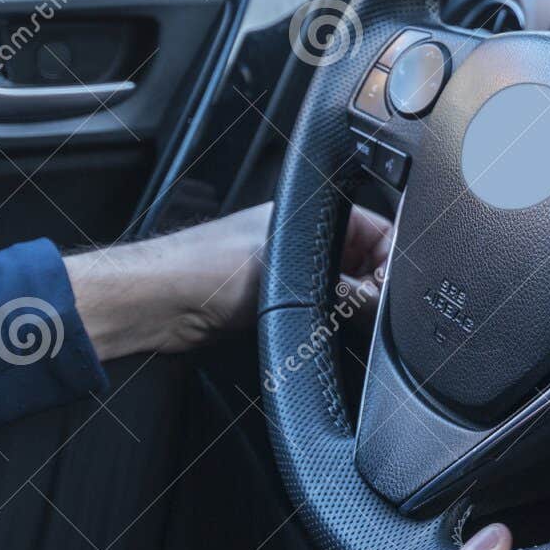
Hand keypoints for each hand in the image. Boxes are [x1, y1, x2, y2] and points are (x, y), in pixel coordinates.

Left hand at [65, 203, 392, 360]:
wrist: (156, 304)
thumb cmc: (203, 269)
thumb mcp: (286, 272)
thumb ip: (341, 286)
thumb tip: (380, 300)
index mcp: (313, 216)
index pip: (379, 233)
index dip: (392, 261)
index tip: (393, 290)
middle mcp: (308, 243)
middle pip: (368, 267)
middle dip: (373, 290)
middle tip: (368, 312)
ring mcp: (296, 275)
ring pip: (349, 295)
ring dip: (349, 311)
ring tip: (341, 322)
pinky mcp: (282, 306)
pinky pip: (325, 316)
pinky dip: (330, 326)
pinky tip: (323, 333)